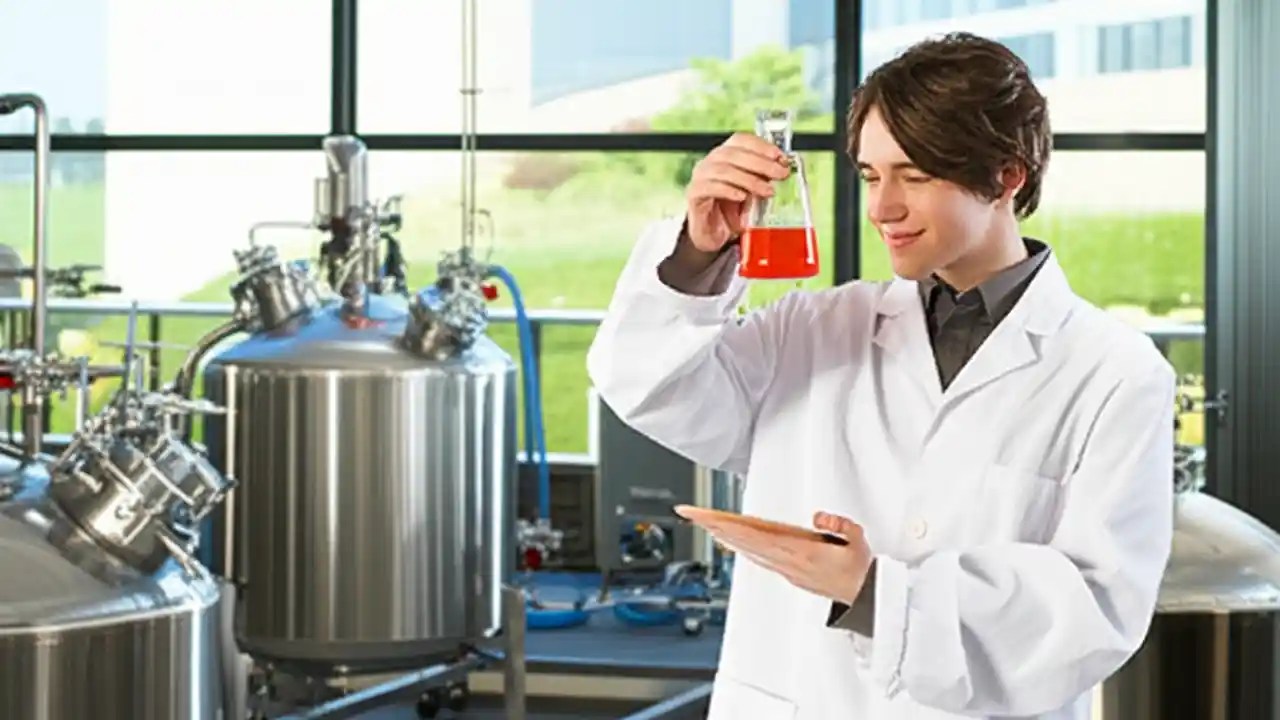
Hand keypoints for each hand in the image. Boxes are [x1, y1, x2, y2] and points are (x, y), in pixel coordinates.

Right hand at [685, 133, 791, 253]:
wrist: (712, 235)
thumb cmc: (731, 211)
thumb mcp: (752, 192)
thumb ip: (763, 179)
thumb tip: (782, 169)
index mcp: (724, 156)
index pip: (740, 140)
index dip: (761, 145)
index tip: (780, 156)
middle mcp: (710, 162)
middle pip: (733, 153)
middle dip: (761, 163)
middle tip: (781, 174)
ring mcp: (700, 178)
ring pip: (723, 170)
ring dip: (749, 179)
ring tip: (768, 191)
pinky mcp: (694, 195)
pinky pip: (710, 187)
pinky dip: (729, 190)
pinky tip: (742, 197)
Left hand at [715, 511, 873, 604]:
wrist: (864, 597)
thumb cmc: (859, 570)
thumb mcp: (857, 540)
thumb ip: (839, 523)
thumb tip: (818, 516)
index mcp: (801, 555)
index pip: (758, 538)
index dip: (732, 528)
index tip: (711, 519)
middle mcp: (788, 564)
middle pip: (745, 543)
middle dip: (717, 528)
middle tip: (693, 515)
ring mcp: (787, 571)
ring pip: (749, 552)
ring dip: (726, 537)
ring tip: (705, 524)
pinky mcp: (789, 574)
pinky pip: (758, 559)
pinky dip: (742, 548)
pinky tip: (732, 542)